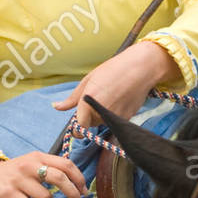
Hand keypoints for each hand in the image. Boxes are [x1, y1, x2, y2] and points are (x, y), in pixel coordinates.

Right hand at [0, 150, 88, 197]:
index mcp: (38, 157)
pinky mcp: (9, 193)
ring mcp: (19, 179)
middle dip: (73, 194)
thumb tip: (75, 183)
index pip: (66, 164)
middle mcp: (30, 165)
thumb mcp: (31, 164)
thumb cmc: (14, 173)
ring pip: (45, 196)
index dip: (79, 178)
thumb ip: (49, 169)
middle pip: (60, 178)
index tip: (84, 191)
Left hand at [53, 42, 175, 127]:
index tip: (77, 126)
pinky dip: (114, 115)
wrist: (141, 68)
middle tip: (99, 98)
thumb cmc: (113, 70)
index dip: (77, 129)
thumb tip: (56, 107)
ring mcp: (115, 117)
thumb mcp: (88, 80)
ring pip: (103, 123)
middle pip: (91, 124)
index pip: (79, 128)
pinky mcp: (126, 118)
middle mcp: (101, 113)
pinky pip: (115, 121)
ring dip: (102, 115)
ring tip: (110, 96)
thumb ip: (72, 98)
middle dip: (90, 116)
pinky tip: (119, 99)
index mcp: (88, 102)